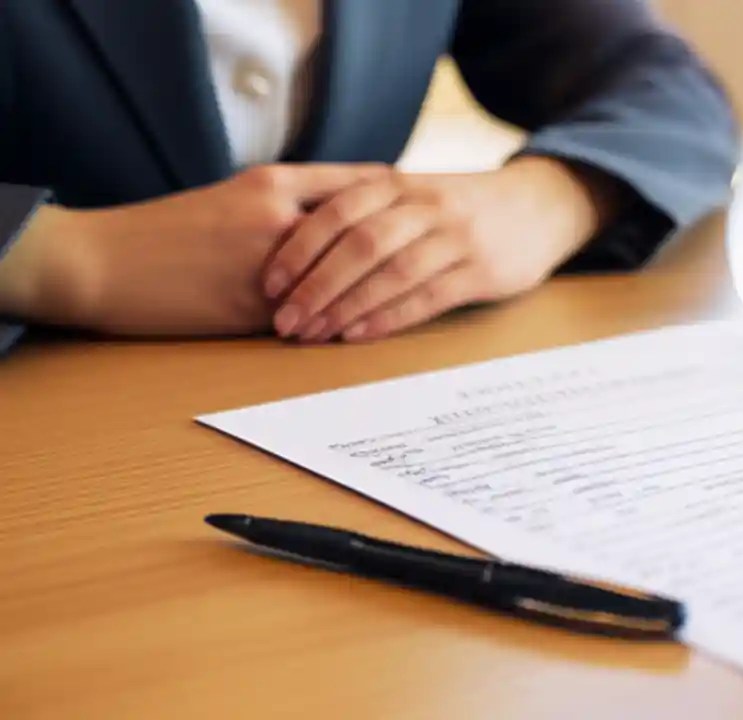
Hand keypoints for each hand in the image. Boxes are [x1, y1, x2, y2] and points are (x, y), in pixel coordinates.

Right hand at [0, 164, 385, 335]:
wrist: (104, 264)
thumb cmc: (165, 232)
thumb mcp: (229, 197)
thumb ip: (285, 202)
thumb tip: (339, 220)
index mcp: (273, 182)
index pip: (360, 184)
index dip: (398, 199)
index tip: (422, 210)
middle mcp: (280, 217)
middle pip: (368, 230)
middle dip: (403, 246)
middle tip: (430, 256)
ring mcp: (272, 265)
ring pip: (346, 278)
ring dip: (376, 290)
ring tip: (407, 296)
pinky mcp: (257, 309)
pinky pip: (315, 316)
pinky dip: (340, 321)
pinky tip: (361, 328)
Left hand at [264, 157, 618, 342]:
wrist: (539, 206)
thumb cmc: (462, 207)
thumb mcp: (414, 191)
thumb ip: (365, 207)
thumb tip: (290, 239)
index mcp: (401, 183)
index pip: (337, 211)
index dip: (299, 248)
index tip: (268, 283)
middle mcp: (427, 206)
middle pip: (359, 244)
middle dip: (315, 286)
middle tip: (283, 320)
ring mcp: (457, 238)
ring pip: (391, 272)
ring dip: (346, 307)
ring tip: (313, 334)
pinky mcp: (482, 271)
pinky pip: (428, 297)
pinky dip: (388, 317)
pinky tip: (358, 335)